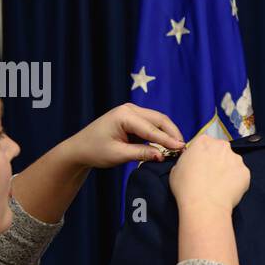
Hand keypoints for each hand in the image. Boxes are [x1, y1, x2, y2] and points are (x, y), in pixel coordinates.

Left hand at [62, 102, 185, 168]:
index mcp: (124, 115)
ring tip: (178, 148)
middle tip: (184, 149)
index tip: (182, 149)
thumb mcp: (118, 155)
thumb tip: (162, 155)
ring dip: (168, 133)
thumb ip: (141, 154)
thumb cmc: (95, 151)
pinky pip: (153, 125)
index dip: (168, 140)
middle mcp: (129, 109)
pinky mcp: (134, 118)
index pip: (151, 129)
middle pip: (159, 119)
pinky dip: (161, 134)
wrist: (80, 148)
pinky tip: (168, 145)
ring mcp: (132, 112)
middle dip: (172, 134)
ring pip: (158, 121)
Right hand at [169, 135, 250, 212]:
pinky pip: (241, 175)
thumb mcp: (176, 169)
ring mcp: (236, 159)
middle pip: (221, 150)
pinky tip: (227, 191)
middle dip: (217, 160)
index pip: (204, 143)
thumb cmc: (186, 188)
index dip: (202, 155)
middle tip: (210, 176)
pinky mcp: (246, 172)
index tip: (200, 165)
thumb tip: (191, 165)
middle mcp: (222, 146)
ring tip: (219, 186)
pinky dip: (236, 182)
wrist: (204, 205)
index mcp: (203, 141)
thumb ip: (187, 161)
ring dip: (228, 170)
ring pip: (232, 162)